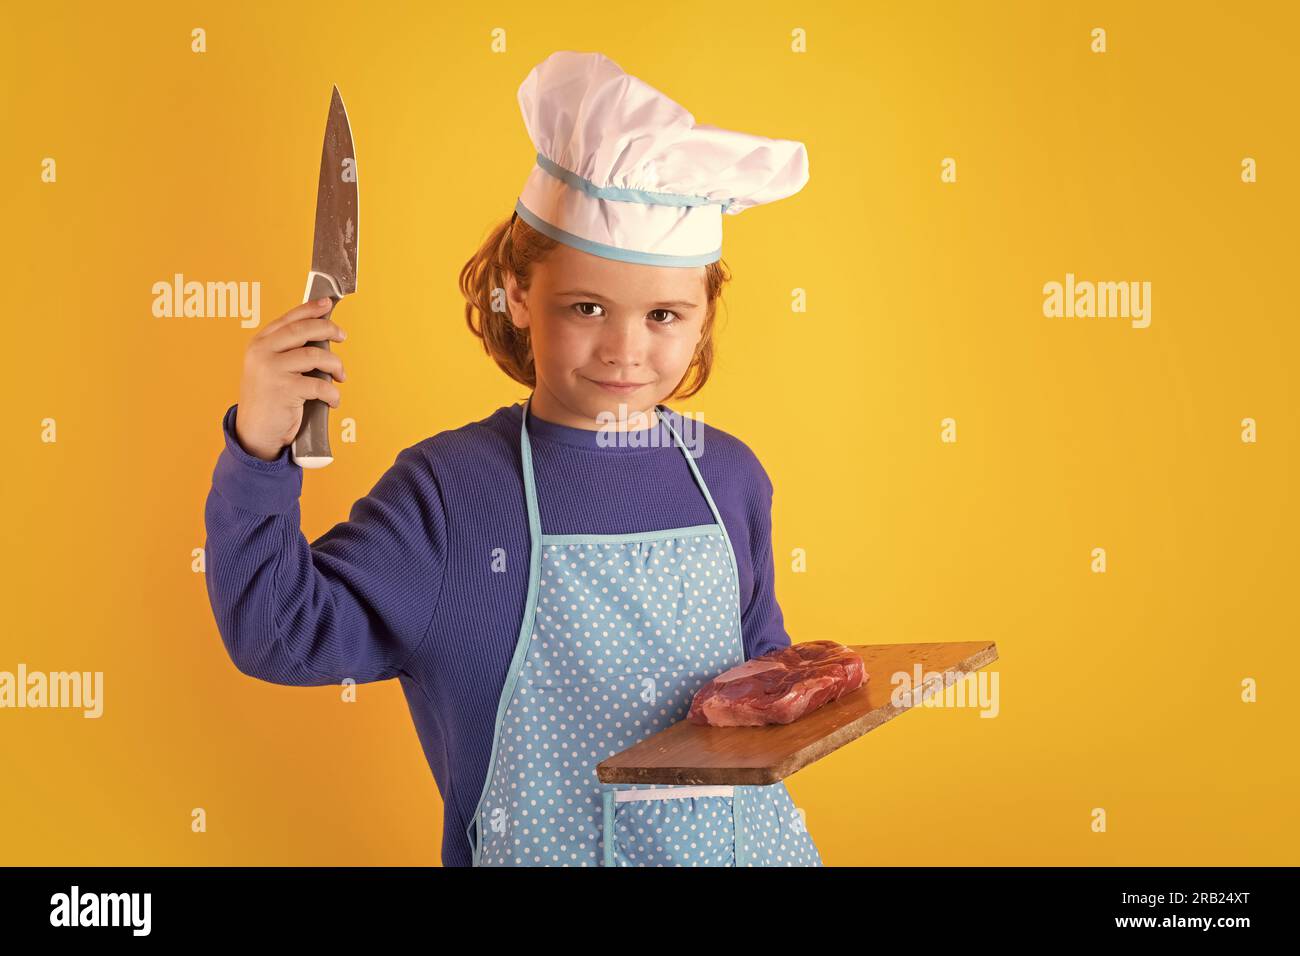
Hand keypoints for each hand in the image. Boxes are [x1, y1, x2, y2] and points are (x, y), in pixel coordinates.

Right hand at [234, 297, 347, 460]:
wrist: (254, 433)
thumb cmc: (269, 400)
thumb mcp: (271, 368)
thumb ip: (287, 350)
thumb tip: (323, 334)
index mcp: (259, 343)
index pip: (289, 318)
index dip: (311, 308)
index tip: (328, 304)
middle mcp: (262, 352)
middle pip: (303, 330)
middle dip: (328, 329)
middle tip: (342, 336)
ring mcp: (271, 370)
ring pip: (316, 356)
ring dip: (335, 365)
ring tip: (340, 376)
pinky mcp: (283, 389)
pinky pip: (320, 385)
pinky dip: (333, 393)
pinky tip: (333, 400)